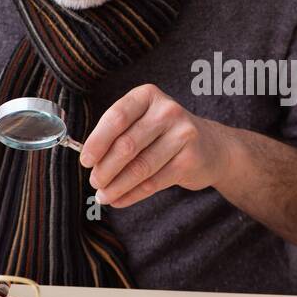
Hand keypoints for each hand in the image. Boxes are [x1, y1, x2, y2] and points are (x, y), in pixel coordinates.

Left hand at [80, 84, 234, 208]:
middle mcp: (167, 111)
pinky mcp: (190, 160)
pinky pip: (154, 182)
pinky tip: (119, 200)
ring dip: (117, 186)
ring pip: (140, 167)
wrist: (211, 147)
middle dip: (105, 169)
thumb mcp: (142, 121)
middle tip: (94, 182)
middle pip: (127, 145)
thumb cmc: (164, 134)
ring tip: (103, 195)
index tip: (85, 160)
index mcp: (147, 96)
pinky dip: (132, 195)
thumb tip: (89, 161)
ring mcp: (182, 134)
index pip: (116, 117)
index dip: (97, 141)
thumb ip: (117, 134)